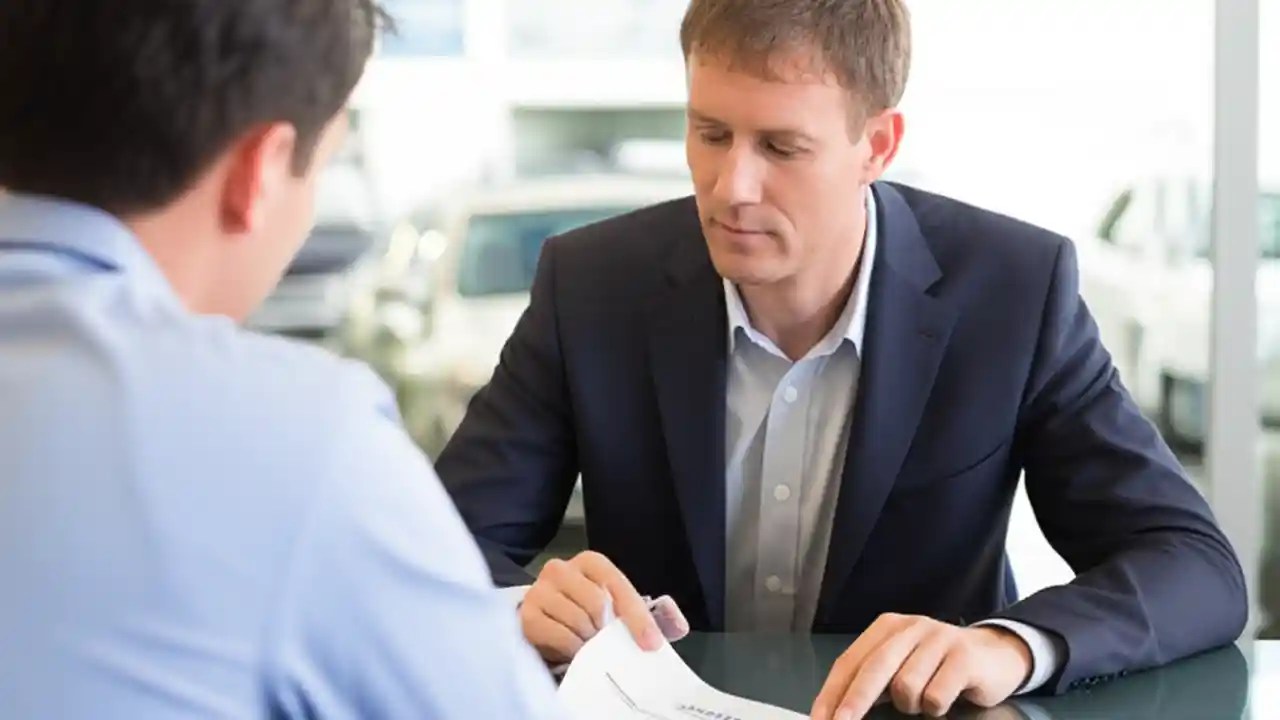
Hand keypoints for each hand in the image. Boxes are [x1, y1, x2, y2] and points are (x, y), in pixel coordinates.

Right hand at [519, 550, 686, 663]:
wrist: (546, 623)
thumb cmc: (587, 614)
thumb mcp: (619, 611)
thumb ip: (652, 616)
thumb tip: (679, 626)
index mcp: (590, 562)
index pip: (618, 586)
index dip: (638, 618)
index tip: (652, 644)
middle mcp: (561, 569)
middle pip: (596, 603)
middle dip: (607, 630)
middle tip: (607, 642)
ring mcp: (540, 590)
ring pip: (577, 620)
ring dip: (588, 640)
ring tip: (589, 644)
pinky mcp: (527, 614)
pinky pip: (557, 635)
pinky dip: (571, 648)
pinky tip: (573, 649)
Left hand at [811, 614, 1031, 718]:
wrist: (996, 654)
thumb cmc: (939, 666)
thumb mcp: (902, 666)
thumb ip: (873, 682)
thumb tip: (837, 712)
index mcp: (887, 628)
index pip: (850, 661)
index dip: (832, 693)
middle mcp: (910, 627)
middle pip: (873, 668)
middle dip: (854, 702)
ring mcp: (938, 639)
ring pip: (906, 686)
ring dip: (912, 706)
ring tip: (925, 701)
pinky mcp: (964, 657)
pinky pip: (936, 696)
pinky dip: (936, 708)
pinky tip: (945, 701)